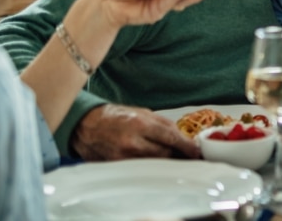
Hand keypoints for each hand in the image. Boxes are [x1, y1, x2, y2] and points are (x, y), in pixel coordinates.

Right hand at [71, 104, 200, 160]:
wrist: (86, 126)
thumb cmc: (115, 117)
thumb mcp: (142, 113)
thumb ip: (163, 125)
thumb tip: (183, 138)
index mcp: (139, 124)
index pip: (169, 137)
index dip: (186, 146)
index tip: (196, 151)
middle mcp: (131, 142)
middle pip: (164, 154)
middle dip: (176, 154)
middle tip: (185, 154)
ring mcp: (122, 157)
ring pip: (154, 164)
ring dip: (165, 161)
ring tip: (170, 156)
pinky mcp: (117, 167)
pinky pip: (140, 169)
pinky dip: (150, 165)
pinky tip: (153, 161)